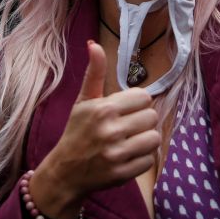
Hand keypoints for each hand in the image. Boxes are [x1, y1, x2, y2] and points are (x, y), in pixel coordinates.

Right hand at [26, 41, 159, 218]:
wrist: (65, 170)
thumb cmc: (77, 131)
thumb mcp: (83, 101)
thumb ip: (94, 73)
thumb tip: (93, 44)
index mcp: (103, 108)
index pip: (144, 97)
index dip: (136, 103)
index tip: (125, 110)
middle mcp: (111, 130)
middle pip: (152, 117)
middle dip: (141, 121)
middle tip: (127, 127)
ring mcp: (117, 154)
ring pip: (154, 138)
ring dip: (145, 140)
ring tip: (130, 141)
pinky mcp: (122, 174)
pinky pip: (149, 160)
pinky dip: (141, 159)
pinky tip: (127, 156)